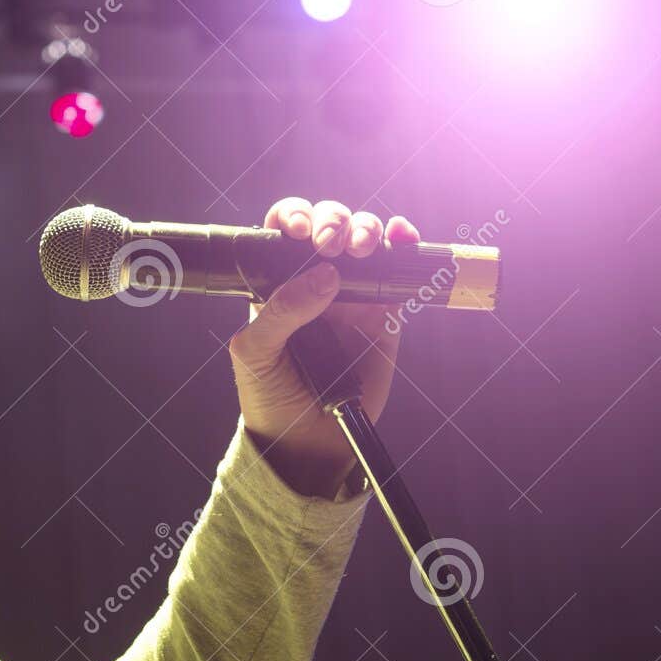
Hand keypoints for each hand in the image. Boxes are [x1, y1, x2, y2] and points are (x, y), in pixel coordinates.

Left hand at [229, 197, 419, 498]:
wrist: (307, 442)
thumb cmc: (270, 396)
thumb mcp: (255, 354)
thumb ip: (281, 312)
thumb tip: (326, 274)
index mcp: (277, 285)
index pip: (283, 234)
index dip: (295, 218)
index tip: (301, 231)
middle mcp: (315, 283)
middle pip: (329, 227)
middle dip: (335, 221)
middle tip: (332, 246)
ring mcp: (352, 296)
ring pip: (366, 241)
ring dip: (368, 228)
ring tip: (363, 248)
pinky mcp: (384, 314)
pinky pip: (398, 272)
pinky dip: (404, 247)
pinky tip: (402, 238)